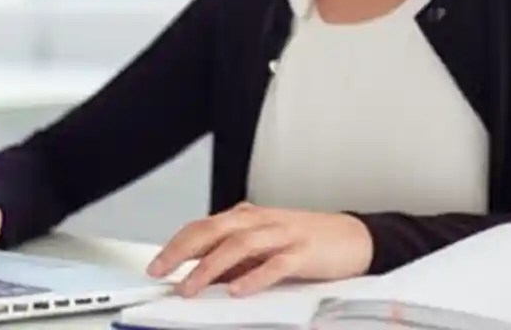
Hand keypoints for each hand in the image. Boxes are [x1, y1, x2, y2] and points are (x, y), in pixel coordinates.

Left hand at [146, 202, 372, 297]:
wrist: (355, 237)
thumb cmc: (306, 242)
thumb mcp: (264, 247)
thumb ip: (235, 259)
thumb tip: (201, 277)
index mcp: (248, 219)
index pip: (203, 226)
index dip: (177, 244)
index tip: (156, 264)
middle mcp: (261, 222)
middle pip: (213, 231)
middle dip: (182, 251)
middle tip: (161, 272)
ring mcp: (282, 235)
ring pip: (238, 246)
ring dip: (210, 268)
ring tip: (191, 287)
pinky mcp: (303, 252)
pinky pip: (275, 265)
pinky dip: (254, 277)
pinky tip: (238, 290)